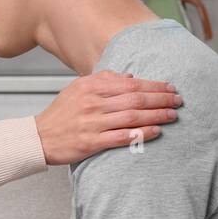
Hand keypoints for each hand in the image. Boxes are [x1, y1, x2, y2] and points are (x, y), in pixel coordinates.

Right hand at [34, 70, 182, 165]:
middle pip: (135, 99)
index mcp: (91, 87)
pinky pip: (122, 137)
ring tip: (172, 115)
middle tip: (178, 101)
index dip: (154, 85)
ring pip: (132, 117)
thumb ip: (103, 80)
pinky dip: (141, 134)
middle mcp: (93, 103)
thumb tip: (130, 76)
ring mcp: (93, 123)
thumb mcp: (77, 88)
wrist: (40, 137)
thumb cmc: (60, 114)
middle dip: (161, 99)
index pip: (131, 83)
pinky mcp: (91, 142)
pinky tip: (155, 132)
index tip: (170, 88)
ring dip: (156, 115)